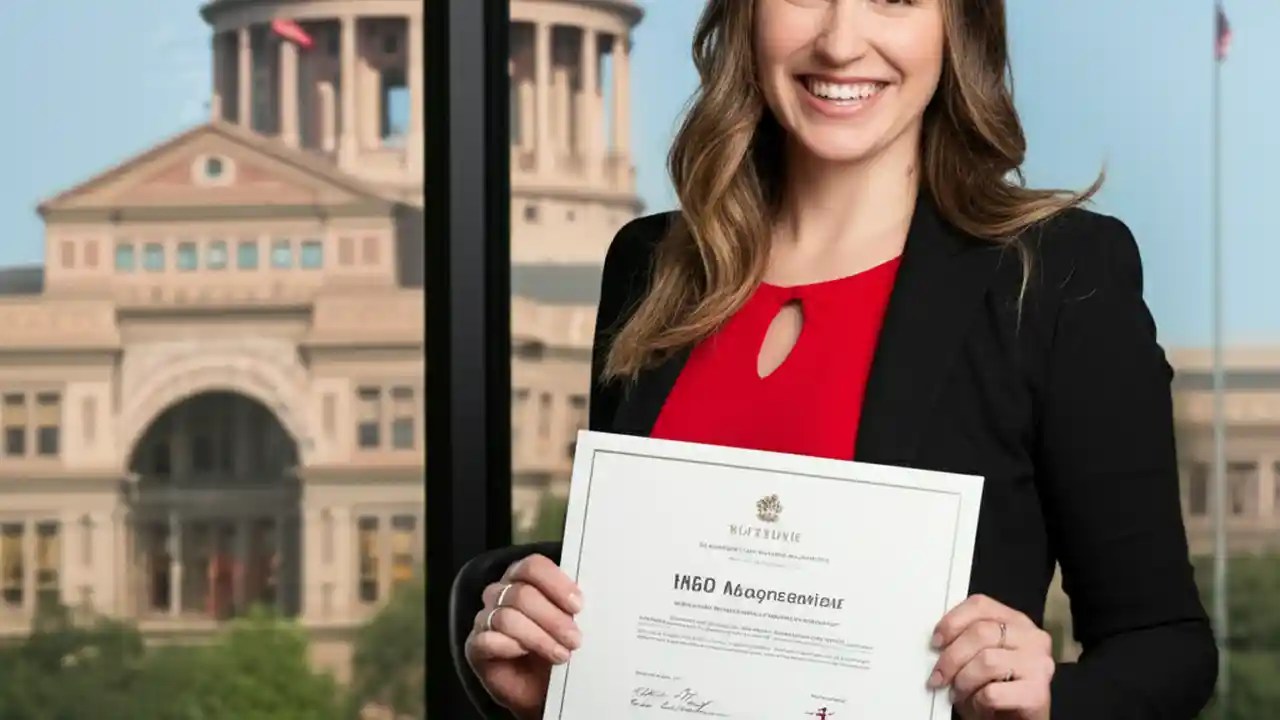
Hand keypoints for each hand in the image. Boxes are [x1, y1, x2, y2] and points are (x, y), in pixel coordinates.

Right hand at [464, 554, 584, 719]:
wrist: (543, 689)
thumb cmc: (557, 648)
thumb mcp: (570, 624)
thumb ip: (571, 608)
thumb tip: (581, 603)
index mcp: (524, 578)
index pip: (533, 566)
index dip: (556, 584)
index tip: (577, 606)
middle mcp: (501, 594)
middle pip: (522, 594)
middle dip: (552, 618)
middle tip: (574, 639)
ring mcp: (485, 619)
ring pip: (507, 617)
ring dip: (538, 637)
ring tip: (560, 654)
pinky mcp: (475, 646)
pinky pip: (487, 640)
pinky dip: (509, 646)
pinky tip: (525, 654)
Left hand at [927, 594, 1053, 719]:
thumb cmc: (999, 688)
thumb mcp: (980, 656)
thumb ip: (966, 641)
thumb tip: (937, 644)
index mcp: (1016, 622)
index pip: (980, 605)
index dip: (952, 622)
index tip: (936, 641)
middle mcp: (1032, 638)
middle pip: (981, 633)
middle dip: (951, 658)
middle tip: (939, 677)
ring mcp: (1038, 665)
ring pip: (986, 661)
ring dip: (963, 681)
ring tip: (959, 693)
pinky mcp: (1037, 693)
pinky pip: (992, 692)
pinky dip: (977, 701)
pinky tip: (979, 704)